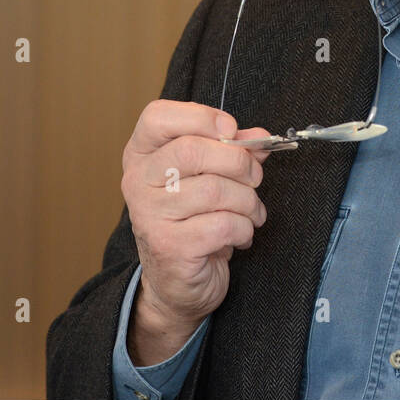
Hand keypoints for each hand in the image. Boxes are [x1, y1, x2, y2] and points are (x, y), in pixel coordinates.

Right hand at [120, 100, 271, 364]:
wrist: (176, 282)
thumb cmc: (193, 221)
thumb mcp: (210, 177)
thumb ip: (234, 151)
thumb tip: (261, 138)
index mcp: (142, 156)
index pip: (157, 117)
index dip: (201, 116)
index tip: (231, 130)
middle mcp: (138, 182)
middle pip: (193, 151)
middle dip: (239, 162)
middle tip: (255, 178)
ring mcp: (149, 215)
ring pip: (215, 190)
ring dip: (248, 202)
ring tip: (251, 213)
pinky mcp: (169, 246)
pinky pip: (223, 224)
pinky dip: (243, 228)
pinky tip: (240, 235)